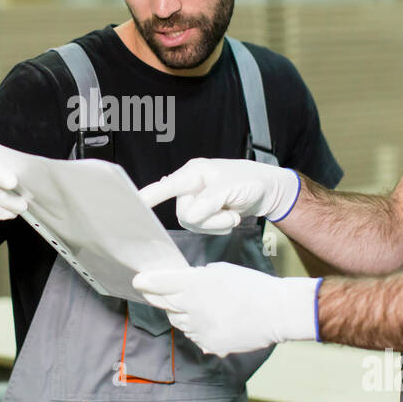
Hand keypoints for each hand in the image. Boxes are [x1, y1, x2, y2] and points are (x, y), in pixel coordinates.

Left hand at [132, 263, 319, 355]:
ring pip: (178, 322)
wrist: (276, 312)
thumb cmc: (251, 286)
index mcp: (193, 285)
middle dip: (157, 297)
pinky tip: (212, 321)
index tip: (138, 281)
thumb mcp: (220, 270)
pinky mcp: (208, 345)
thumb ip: (197, 277)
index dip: (146, 283)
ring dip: (181, 313)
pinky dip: (197, 329)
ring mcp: (199, 329)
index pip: (159, 284)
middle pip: (163, 304)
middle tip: (153, 292)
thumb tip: (184, 283)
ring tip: (198, 307)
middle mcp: (191, 308)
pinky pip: (194, 336)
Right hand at [138, 158, 299, 234]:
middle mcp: (190, 185)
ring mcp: (196, 199)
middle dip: (209, 218)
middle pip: (184, 213)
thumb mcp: (232, 189)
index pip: (167, 186)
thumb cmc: (252, 181)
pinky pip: (201, 228)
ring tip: (231, 214)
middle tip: (230, 213)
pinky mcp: (202, 211)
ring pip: (192, 224)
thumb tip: (190, 215)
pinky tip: (228, 218)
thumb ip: (209, 202)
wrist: (267, 190)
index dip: (150, 196)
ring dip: (215, 224)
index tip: (135, 203)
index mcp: (194, 173)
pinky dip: (217, 227)